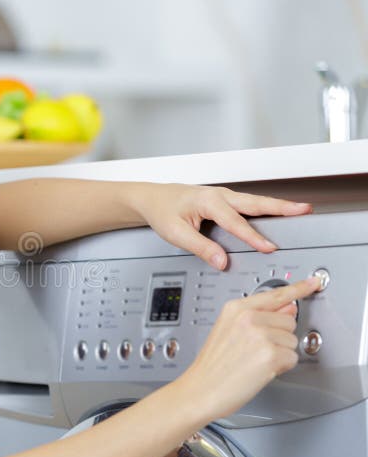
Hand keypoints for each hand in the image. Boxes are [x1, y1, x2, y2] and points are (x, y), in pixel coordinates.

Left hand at [132, 184, 311, 269]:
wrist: (153, 199)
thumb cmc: (162, 211)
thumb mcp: (176, 233)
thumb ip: (200, 247)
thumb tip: (221, 261)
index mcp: (208, 201)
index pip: (235, 222)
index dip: (253, 236)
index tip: (269, 247)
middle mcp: (219, 195)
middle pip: (255, 202)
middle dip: (281, 207)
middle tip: (304, 210)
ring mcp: (223, 196)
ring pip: (255, 201)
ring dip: (278, 205)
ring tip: (300, 209)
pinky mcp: (224, 200)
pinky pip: (249, 204)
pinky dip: (266, 207)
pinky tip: (277, 212)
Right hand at [175, 276, 320, 422]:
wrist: (201, 389)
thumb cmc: (213, 365)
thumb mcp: (229, 331)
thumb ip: (259, 316)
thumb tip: (287, 308)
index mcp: (236, 308)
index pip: (275, 294)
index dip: (299, 288)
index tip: (313, 282)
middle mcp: (248, 318)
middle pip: (289, 321)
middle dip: (280, 337)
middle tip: (256, 350)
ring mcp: (260, 335)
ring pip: (292, 341)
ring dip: (280, 354)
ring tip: (255, 361)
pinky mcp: (270, 355)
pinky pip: (292, 359)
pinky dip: (281, 368)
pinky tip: (260, 370)